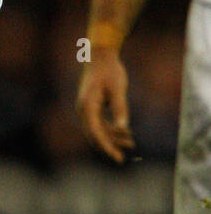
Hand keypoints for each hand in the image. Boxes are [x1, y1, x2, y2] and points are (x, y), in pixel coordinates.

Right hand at [76, 48, 134, 162]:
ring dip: (113, 137)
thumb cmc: (109, 70)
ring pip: (98, 130)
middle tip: (126, 154)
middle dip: (111, 145)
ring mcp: (86, 109)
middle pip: (96, 134)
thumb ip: (120, 108)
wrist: (100, 56)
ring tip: (131, 143)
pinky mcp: (92, 107)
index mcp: (88, 105)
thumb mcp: (118, 88)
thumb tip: (123, 128)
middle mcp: (84, 110)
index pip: (96, 132)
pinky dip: (111, 129)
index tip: (117, 157)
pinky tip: (124, 133)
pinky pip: (100, 124)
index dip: (106, 146)